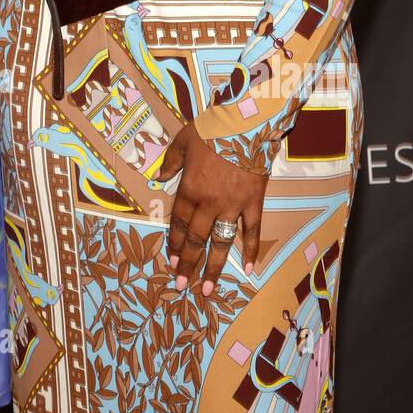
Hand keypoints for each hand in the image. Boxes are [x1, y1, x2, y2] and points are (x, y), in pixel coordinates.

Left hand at [157, 118, 266, 295]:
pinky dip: (251, 251)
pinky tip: (247, 269)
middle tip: (182, 285)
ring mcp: (233, 206)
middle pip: (197, 239)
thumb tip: (158, 178)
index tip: (171, 262)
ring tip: (208, 289)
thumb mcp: (182, 141)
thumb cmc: (212, 130)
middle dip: (188, 264)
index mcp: (190, 189)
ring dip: (214, 267)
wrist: (245, 123)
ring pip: (221, 243)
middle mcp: (209, 203)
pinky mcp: (254, 203)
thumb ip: (170, 162)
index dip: (175, 244)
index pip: (180, 223)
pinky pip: (252, 231)